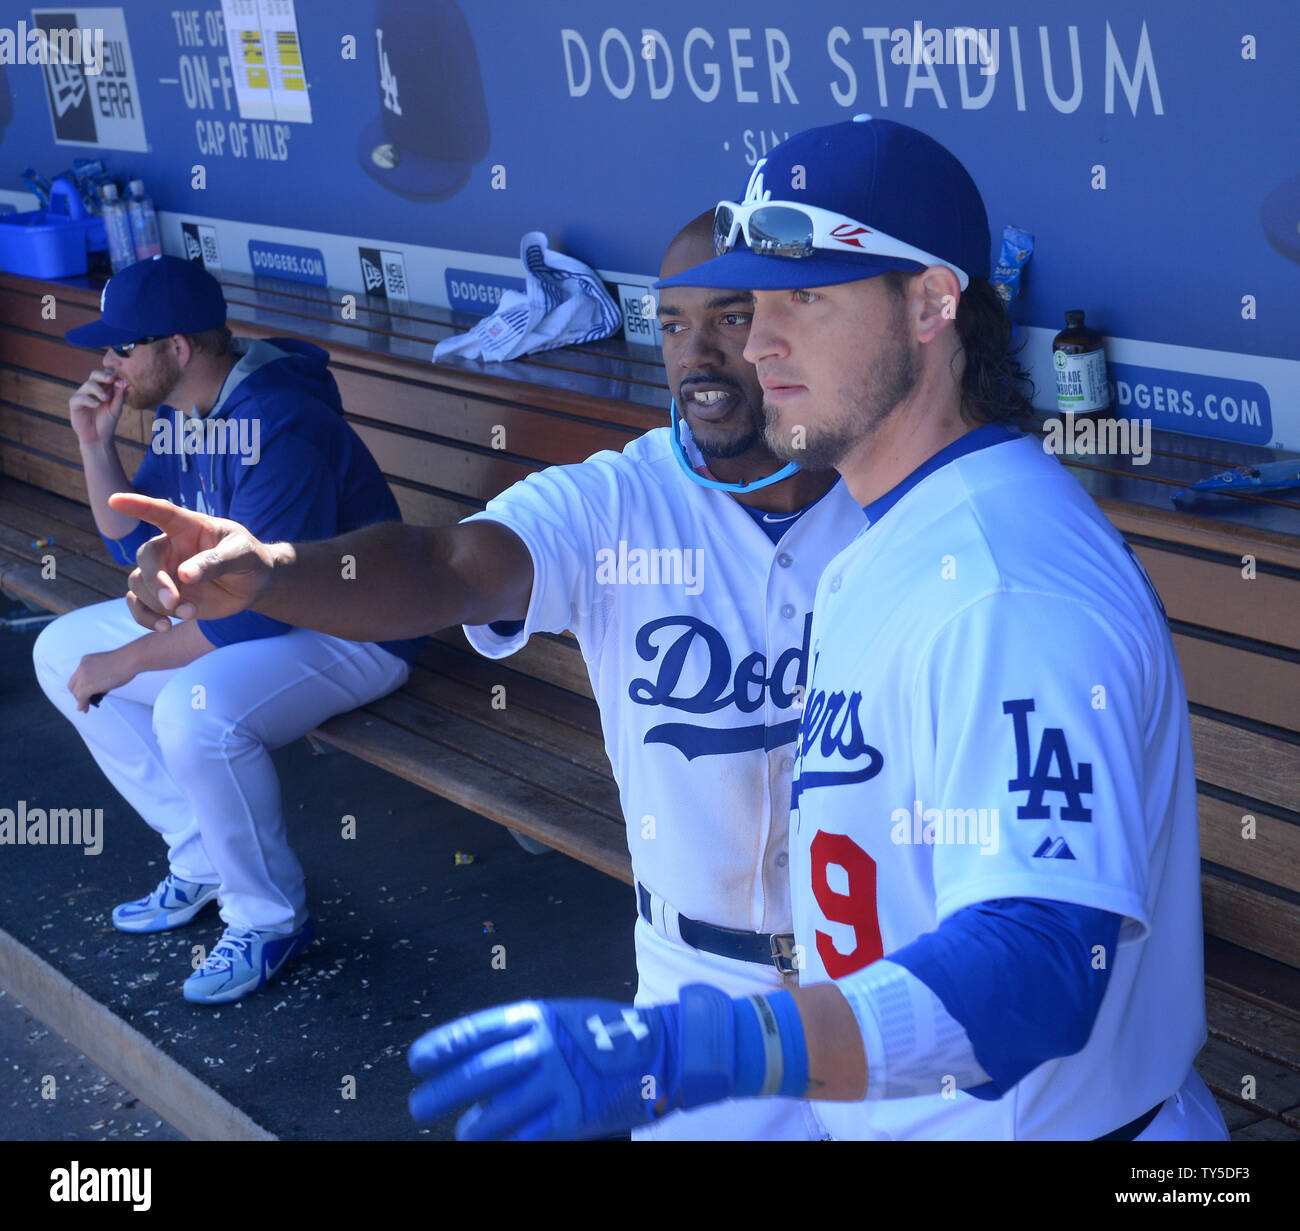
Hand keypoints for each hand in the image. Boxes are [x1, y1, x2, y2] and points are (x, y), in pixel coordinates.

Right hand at [68, 368, 126, 445]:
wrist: (98, 438)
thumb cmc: (107, 423)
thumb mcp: (116, 410)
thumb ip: (119, 398)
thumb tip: (125, 384)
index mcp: (104, 389)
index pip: (106, 375)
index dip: (112, 372)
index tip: (120, 372)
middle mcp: (93, 389)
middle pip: (95, 374)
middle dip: (103, 375)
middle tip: (111, 379)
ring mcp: (83, 395)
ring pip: (88, 384)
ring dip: (98, 390)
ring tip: (106, 399)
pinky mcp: (74, 403)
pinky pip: (80, 397)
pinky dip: (89, 400)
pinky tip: (96, 404)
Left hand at [68, 648, 136, 712]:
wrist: (130, 660)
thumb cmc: (125, 662)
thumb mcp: (107, 667)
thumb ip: (100, 677)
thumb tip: (100, 691)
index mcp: (86, 660)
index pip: (77, 677)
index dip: (79, 687)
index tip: (84, 693)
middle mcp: (82, 667)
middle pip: (72, 685)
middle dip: (77, 694)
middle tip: (84, 701)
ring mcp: (83, 676)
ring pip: (76, 692)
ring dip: (80, 701)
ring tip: (85, 707)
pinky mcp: (87, 686)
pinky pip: (81, 698)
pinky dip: (82, 705)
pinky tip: (85, 709)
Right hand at [107, 493, 274, 630]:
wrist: (252, 584)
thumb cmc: (248, 559)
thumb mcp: (243, 555)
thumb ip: (217, 561)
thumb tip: (185, 574)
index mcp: (189, 527)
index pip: (161, 512)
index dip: (138, 505)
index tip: (115, 500)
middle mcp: (170, 547)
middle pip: (146, 557)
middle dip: (156, 580)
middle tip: (173, 600)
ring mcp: (164, 572)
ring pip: (138, 583)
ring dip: (157, 602)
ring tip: (191, 613)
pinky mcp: (162, 595)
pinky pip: (138, 605)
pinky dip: (146, 618)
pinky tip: (165, 626)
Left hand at [407, 984, 786, 1140]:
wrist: (660, 1049)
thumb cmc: (605, 1031)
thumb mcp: (560, 1016)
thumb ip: (522, 1035)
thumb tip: (476, 1060)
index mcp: (535, 1017)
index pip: (475, 1033)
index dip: (441, 1048)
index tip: (417, 1061)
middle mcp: (541, 1048)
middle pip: (475, 1075)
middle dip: (440, 1093)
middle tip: (419, 1105)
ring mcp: (556, 1084)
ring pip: (494, 1114)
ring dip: (471, 1126)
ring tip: (462, 1131)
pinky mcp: (572, 1116)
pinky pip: (525, 1137)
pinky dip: (505, 1143)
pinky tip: (494, 1144)